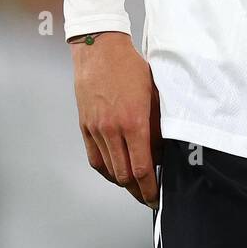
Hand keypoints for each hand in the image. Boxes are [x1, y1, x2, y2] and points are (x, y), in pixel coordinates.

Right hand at [71, 31, 162, 208]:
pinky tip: (116, 172)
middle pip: (124, 175)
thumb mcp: (154, 94)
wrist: (100, 50)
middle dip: (138, 190)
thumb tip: (161, 152)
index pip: (142, 168)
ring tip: (135, 186)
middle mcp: (113, 130)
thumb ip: (158, 126)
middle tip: (149, 195)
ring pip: (109, 170)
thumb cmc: (131, 68)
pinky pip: (95, 159)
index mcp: (134, 122)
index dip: (150, 187)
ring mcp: (96, 130)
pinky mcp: (85, 127)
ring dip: (123, 182)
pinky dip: (106, 170)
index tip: (156, 197)